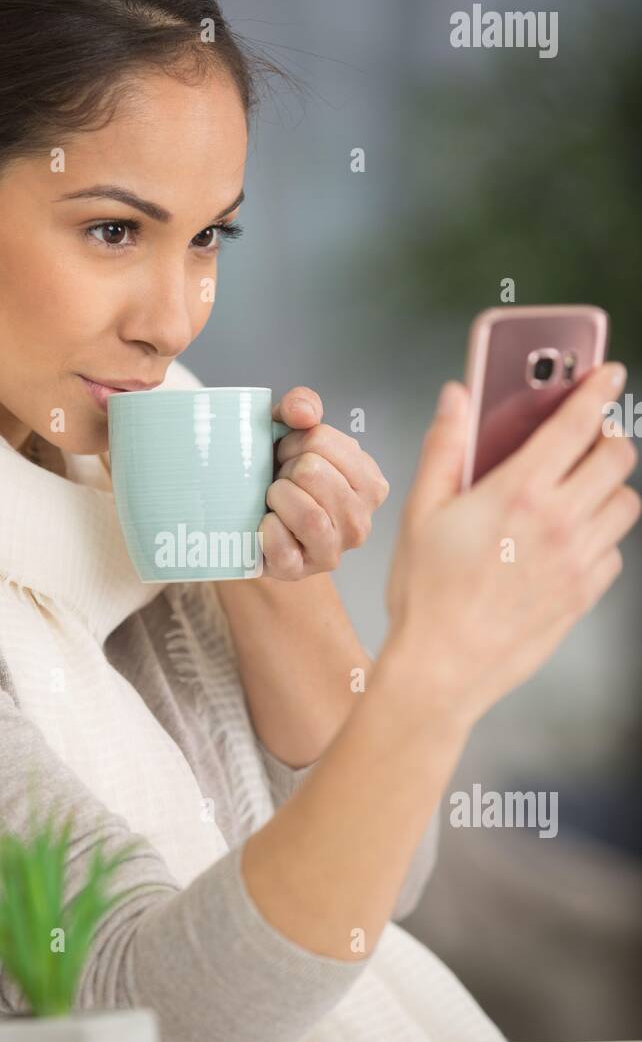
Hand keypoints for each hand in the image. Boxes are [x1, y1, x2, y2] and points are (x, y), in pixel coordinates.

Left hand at [258, 387, 389, 578]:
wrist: (254, 521)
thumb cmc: (282, 475)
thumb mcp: (292, 431)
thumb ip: (302, 406)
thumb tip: (303, 412)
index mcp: (370, 483)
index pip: (322, 440)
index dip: (293, 441)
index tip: (288, 453)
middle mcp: (361, 520)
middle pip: (311, 472)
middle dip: (284, 469)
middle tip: (279, 478)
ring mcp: (333, 550)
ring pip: (306, 513)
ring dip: (276, 496)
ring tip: (272, 498)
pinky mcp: (301, 571)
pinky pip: (282, 546)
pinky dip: (265, 529)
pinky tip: (264, 523)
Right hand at [385, 362, 639, 725]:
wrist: (442, 667)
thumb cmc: (426, 595)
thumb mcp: (420, 512)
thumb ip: (445, 448)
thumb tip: (457, 399)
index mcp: (520, 491)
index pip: (578, 421)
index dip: (598, 388)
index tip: (608, 374)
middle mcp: (560, 522)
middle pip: (617, 456)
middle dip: (607, 437)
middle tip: (587, 439)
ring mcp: (579, 561)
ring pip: (626, 502)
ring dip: (609, 487)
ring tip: (580, 489)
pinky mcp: (584, 594)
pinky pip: (615, 552)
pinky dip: (601, 538)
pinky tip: (569, 540)